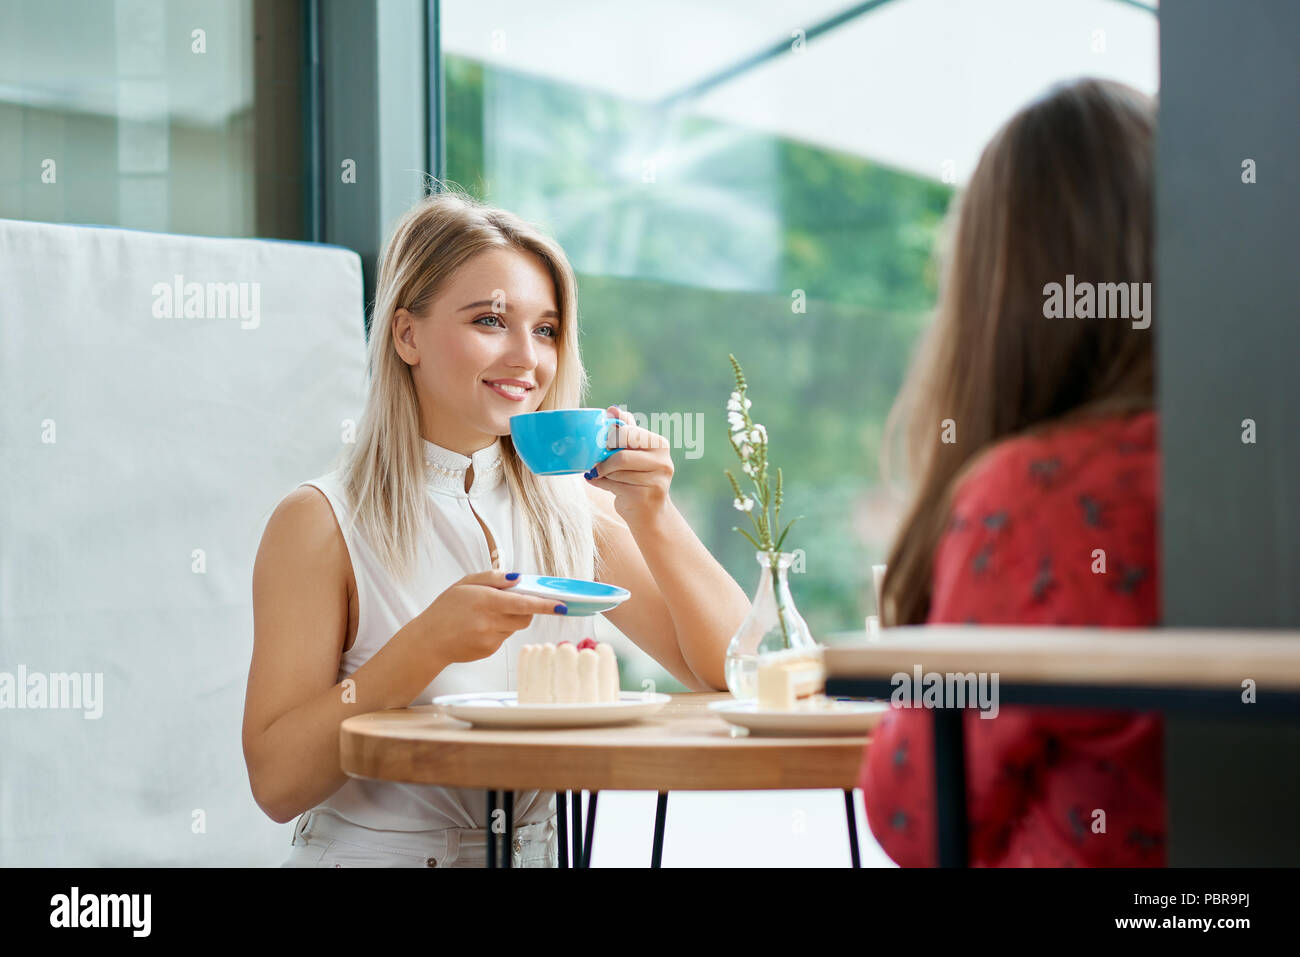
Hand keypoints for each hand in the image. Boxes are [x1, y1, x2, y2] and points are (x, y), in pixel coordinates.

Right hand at [415, 570, 568, 666]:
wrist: (428, 640)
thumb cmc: (445, 609)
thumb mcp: (465, 584)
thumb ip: (493, 578)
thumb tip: (518, 578)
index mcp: (486, 601)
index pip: (525, 603)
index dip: (546, 605)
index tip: (562, 605)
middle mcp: (490, 622)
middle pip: (526, 617)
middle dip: (527, 609)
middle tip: (512, 602)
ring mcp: (490, 639)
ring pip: (515, 627)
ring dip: (510, 619)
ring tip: (486, 615)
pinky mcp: (489, 651)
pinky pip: (504, 638)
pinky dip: (499, 630)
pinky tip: (479, 628)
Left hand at [584, 405, 674, 526]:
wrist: (650, 515)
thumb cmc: (638, 478)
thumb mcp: (633, 452)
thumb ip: (625, 430)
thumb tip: (612, 409)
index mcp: (659, 444)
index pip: (628, 432)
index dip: (609, 438)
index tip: (602, 445)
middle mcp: (662, 461)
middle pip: (621, 455)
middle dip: (604, 459)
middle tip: (597, 461)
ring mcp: (656, 479)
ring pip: (615, 471)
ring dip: (603, 473)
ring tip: (601, 474)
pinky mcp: (646, 496)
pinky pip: (614, 485)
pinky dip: (602, 484)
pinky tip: (603, 483)